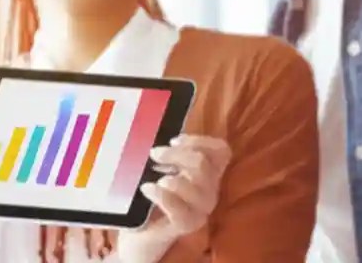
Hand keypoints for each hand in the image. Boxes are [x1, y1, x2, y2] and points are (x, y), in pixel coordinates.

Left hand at [117, 135, 231, 258]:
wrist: (140, 233)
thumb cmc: (152, 195)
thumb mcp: (160, 168)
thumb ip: (167, 152)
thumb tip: (155, 127)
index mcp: (207, 173)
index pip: (221, 151)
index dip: (201, 141)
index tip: (173, 140)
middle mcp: (209, 190)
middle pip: (203, 164)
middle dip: (177, 155)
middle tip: (153, 154)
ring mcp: (200, 210)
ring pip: (196, 187)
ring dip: (172, 179)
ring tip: (153, 180)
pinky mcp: (185, 226)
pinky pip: (181, 212)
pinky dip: (162, 197)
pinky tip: (147, 190)